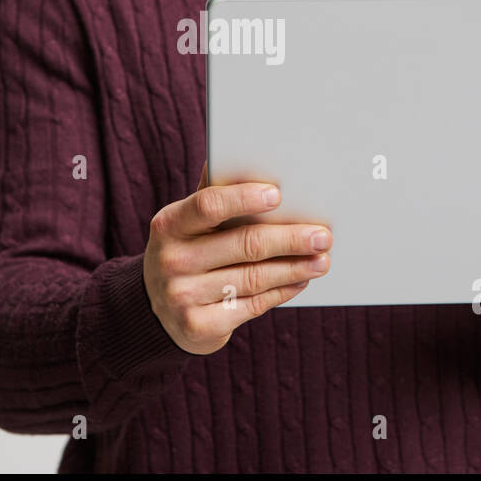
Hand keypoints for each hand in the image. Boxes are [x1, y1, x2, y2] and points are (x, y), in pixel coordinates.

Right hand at [143, 160, 331, 354]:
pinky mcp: (199, 326)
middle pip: (244, 244)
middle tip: (322, 235)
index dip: (244, 198)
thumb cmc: (186, 251)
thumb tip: (246, 154)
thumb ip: (214, 195)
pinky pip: (253, 305)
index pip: (208, 205)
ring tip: (322, 259)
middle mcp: (172, 260)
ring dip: (295, 268)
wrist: (157, 309)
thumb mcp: (187, 223)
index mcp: (169, 223)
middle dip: (290, 239)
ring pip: (254, 278)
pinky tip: (300, 280)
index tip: (278, 194)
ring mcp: (183, 296)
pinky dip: (282, 291)